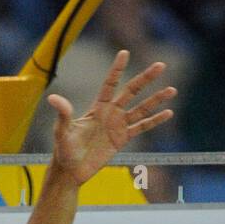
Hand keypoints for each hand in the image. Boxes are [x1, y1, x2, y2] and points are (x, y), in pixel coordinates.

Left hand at [48, 50, 175, 186]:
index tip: (124, 52)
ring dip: (156, 99)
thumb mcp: (62, 131)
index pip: (110, 84)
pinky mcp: (122, 139)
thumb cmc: (64, 150)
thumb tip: (52, 98)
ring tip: (172, 90)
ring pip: (141, 109)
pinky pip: (142, 127)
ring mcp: (118, 125)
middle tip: (161, 65)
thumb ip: (63, 114)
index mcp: (97, 107)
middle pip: (131, 91)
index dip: (117, 69)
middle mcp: (110, 113)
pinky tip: (168, 113)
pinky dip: (155, 121)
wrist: (71, 171)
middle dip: (146, 79)